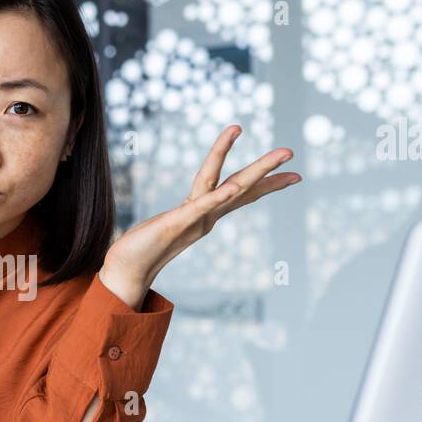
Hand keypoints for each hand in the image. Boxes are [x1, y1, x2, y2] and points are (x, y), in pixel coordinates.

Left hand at [98, 124, 300, 307]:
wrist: (126, 270)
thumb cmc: (145, 246)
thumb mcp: (171, 225)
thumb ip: (185, 216)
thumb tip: (194, 211)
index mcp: (205, 212)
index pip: (241, 192)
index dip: (267, 183)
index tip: (295, 174)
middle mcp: (205, 215)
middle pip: (241, 186)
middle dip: (267, 169)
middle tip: (291, 151)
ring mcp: (194, 219)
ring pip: (229, 189)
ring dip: (254, 172)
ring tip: (278, 155)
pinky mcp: (176, 223)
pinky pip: (200, 206)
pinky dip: (217, 197)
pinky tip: (233, 188)